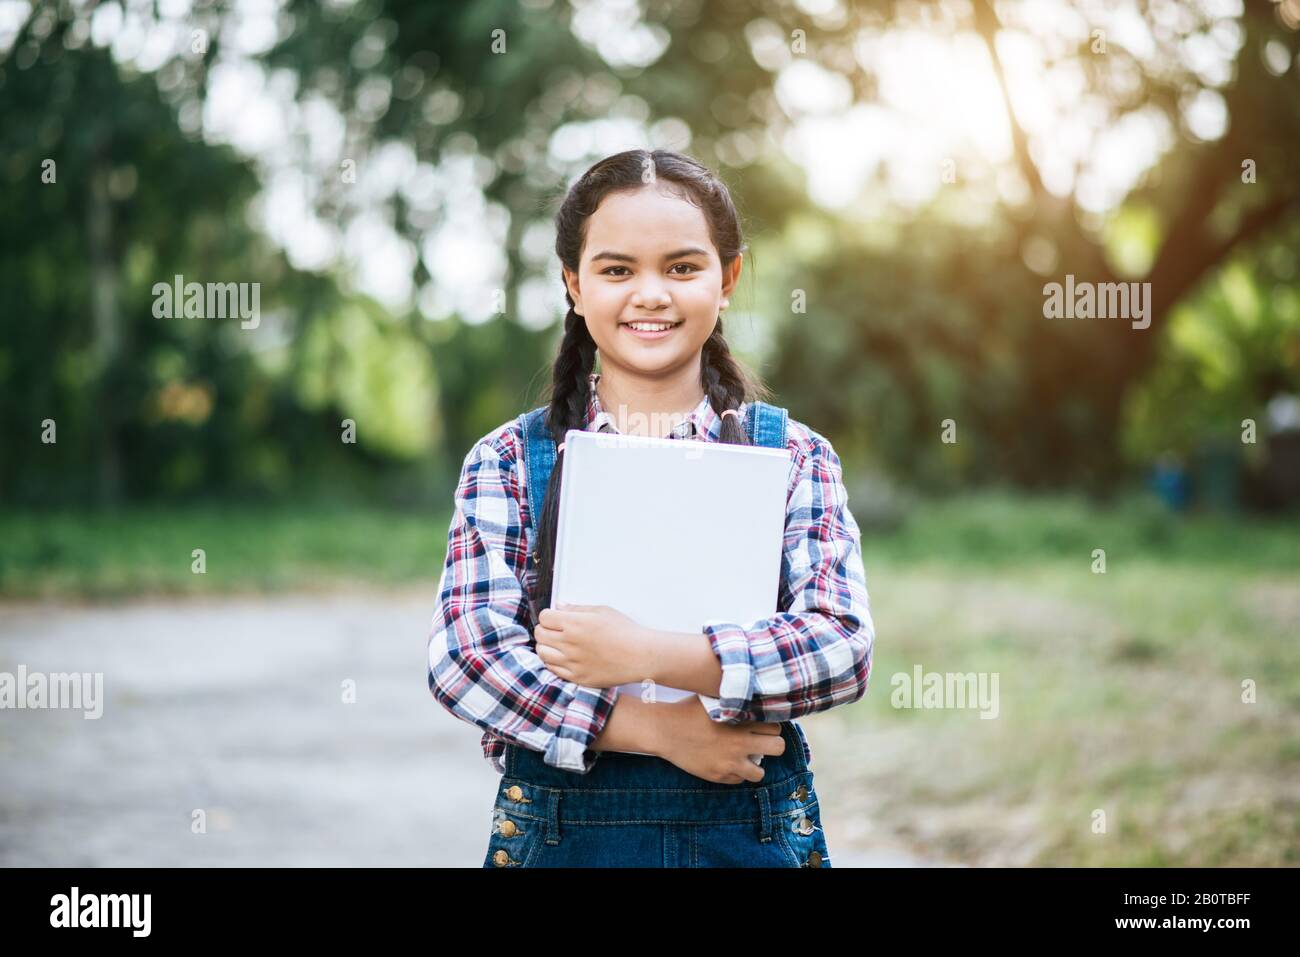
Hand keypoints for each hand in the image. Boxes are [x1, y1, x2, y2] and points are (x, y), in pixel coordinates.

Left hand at [534, 604, 653, 688]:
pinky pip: (553, 670)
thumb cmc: (625, 631)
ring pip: (542, 653)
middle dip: (544, 629)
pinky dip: (554, 662)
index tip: (554, 617)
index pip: (544, 617)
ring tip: (556, 644)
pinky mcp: (577, 677)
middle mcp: (569, 643)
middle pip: (540, 635)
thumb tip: (559, 606)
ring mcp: (572, 663)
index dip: (548, 615)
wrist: (640, 656)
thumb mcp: (602, 611)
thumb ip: (577, 608)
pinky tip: (563, 657)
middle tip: (553, 629)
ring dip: (546, 646)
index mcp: (574, 623)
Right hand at [656, 697, 785, 783]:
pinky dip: (736, 773)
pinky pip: (738, 780)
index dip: (770, 726)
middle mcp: (739, 744)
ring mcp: (729, 763)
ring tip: (745, 757)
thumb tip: (752, 695)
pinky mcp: (718, 776)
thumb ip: (734, 702)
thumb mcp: (713, 699)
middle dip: (773, 745)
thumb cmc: (688, 710)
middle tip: (762, 742)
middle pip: (778, 747)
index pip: (775, 727)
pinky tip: (727, 763)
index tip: (763, 727)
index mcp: (740, 722)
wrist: (664, 730)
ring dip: (755, 764)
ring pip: (760, 772)